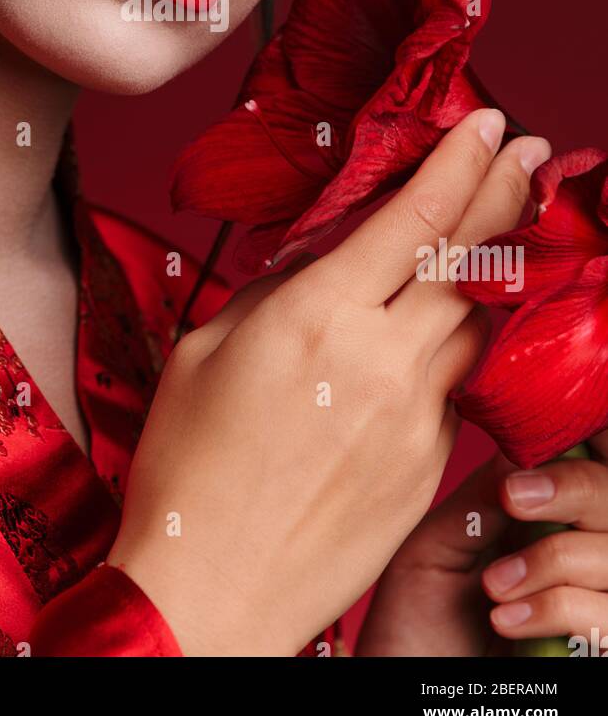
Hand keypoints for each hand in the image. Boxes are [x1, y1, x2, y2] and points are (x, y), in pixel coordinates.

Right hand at [107, 109, 550, 656]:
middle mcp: (381, 361)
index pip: (417, 218)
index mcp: (315, 318)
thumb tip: (326, 253)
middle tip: (527, 155)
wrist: (212, 590)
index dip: (460, 161)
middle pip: (472, 260)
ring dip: (492, 271)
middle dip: (507, 195)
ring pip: (477, 321)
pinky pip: (457, 383)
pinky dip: (454, 344)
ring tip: (497, 233)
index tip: (485, 124)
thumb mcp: (207, 348)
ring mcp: (416, 419)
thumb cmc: (188, 467)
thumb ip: (275, 288)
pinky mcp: (430, 466)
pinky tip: (436, 332)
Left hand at [356, 433, 607, 656]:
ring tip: (493, 587)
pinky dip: (553, 608)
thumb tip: (523, 439)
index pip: (590, 465)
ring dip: (549, 562)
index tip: (560, 436)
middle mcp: (577, 552)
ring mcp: (593, 601)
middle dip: (572, 488)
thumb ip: (485, 495)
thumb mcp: (437, 544)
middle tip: (512, 498)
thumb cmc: (416, 623)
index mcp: (542, 516)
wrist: (408, 686)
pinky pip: (603, 613)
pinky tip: (507, 619)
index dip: (591, 443)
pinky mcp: (596, 645)